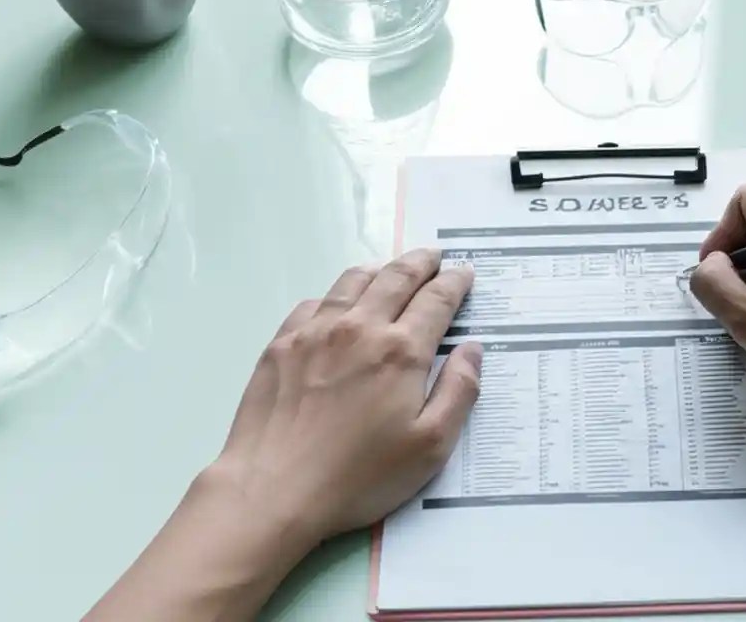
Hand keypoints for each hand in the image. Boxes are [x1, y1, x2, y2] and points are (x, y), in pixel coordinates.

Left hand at [206, 249, 480, 545]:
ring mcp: (314, 332)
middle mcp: (359, 328)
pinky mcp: (280, 345)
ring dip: (379, 270)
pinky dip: (337, 294)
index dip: (454, 283)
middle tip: (434, 256)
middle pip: (396, 278)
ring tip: (390, 270)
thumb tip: (472, 348)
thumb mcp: (430, 447)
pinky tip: (338, 305)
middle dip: (420, 262)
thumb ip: (458, 391)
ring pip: (353, 281)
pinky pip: (314, 303)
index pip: (436, 300)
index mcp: (401, 351)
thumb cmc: (360, 476)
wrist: (272, 490)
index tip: (464, 272)